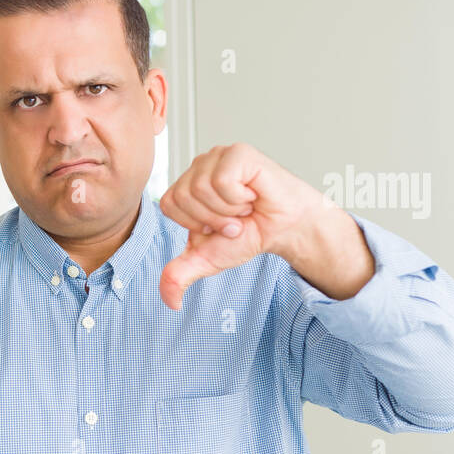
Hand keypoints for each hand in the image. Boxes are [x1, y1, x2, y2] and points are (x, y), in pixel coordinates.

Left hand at [157, 143, 327, 309]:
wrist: (285, 229)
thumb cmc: (249, 234)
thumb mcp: (207, 259)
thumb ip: (179, 276)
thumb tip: (170, 301)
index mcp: (186, 185)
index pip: (168, 204)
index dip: (194, 223)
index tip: (218, 226)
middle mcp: (199, 166)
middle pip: (183, 197)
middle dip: (212, 219)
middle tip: (234, 219)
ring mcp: (218, 155)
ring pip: (201, 189)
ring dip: (227, 210)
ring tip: (244, 208)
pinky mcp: (238, 152)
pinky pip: (223, 182)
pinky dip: (239, 199)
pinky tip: (252, 196)